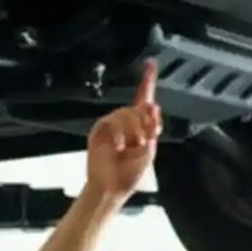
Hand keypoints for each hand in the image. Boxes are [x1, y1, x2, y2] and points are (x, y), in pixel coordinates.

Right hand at [84, 59, 162, 203]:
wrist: (113, 187)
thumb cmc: (130, 172)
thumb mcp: (148, 150)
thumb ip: (151, 127)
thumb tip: (152, 105)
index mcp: (140, 125)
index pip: (143, 98)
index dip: (147, 80)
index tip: (151, 63)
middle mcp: (125, 121)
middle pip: (138, 107)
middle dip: (145, 121)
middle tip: (146, 138)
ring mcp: (112, 125)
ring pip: (126, 113)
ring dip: (134, 129)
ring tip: (133, 146)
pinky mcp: (99, 130)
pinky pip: (111, 122)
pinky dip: (119, 134)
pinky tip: (119, 147)